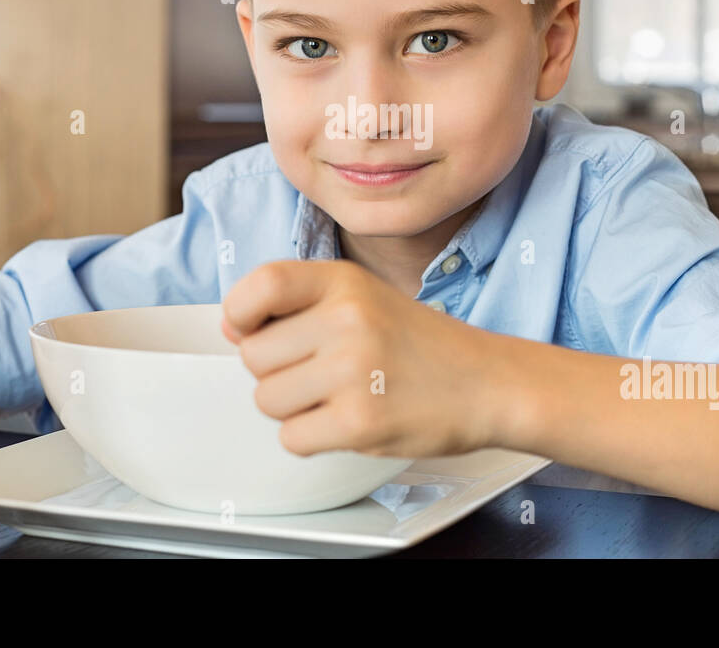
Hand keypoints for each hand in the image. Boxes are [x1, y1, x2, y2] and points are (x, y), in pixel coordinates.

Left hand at [221, 259, 503, 458]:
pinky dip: (312, 438)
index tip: (249, 328)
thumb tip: (230, 324)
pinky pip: (292, 438)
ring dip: (293, 408)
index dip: (240, 311)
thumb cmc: (421, 344)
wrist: (488, 384)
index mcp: (345, 281)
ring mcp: (354, 371)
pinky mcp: (360, 422)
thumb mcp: (363, 299)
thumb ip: (297, 305)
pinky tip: (348, 420)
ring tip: (338, 395)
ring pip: (267, 400)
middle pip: (254, 355)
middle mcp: (348, 319)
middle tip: (322, 371)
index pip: (261, 285)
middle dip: (276, 371)